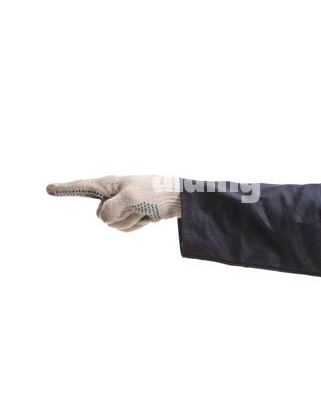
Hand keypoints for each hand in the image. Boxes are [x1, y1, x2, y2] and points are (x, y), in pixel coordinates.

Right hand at [47, 175, 181, 231]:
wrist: (179, 199)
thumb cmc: (155, 193)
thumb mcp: (131, 199)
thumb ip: (110, 210)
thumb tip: (103, 219)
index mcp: (108, 185)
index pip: (81, 187)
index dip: (64, 189)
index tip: (48, 189)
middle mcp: (111, 196)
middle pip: (103, 217)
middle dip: (122, 215)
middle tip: (140, 205)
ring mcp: (120, 207)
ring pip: (115, 225)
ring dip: (133, 220)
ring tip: (145, 209)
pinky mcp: (130, 216)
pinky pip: (126, 229)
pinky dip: (138, 225)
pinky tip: (148, 216)